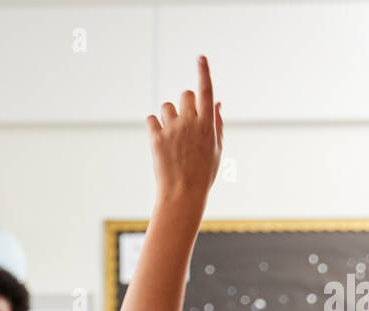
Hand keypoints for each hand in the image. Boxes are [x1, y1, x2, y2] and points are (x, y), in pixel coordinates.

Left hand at [147, 56, 222, 208]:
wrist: (183, 194)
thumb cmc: (203, 173)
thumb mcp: (215, 148)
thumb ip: (216, 123)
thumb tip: (217, 102)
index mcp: (208, 124)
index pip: (206, 91)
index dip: (203, 72)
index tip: (200, 57)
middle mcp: (190, 122)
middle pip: (185, 95)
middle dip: (185, 103)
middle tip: (184, 121)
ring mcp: (172, 129)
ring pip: (166, 106)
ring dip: (168, 115)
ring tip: (171, 135)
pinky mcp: (156, 138)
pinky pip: (151, 119)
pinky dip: (154, 126)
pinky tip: (160, 140)